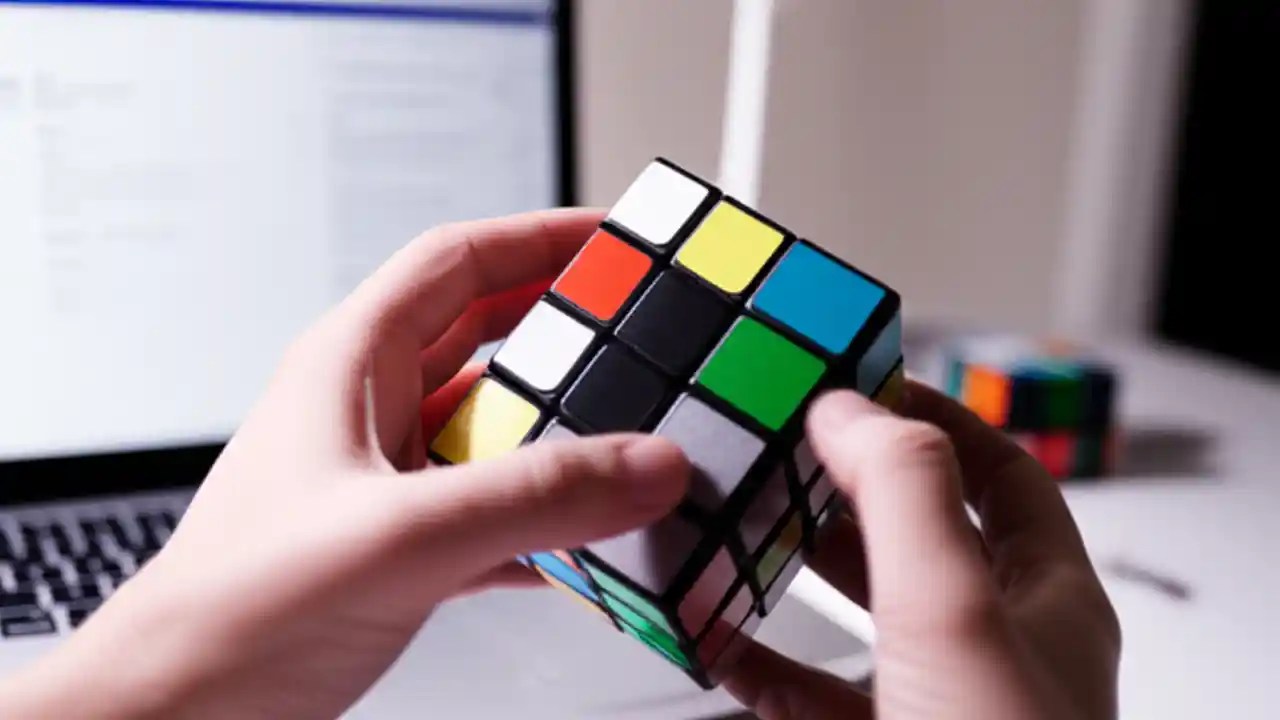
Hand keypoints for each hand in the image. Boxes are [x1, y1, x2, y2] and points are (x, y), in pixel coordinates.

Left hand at [0, 209, 688, 719]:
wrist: (186, 708)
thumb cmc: (236, 606)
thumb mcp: (399, 536)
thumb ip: (531, 499)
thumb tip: (644, 464)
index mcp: (352, 363)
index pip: (457, 263)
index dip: (539, 238)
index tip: (615, 239)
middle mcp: (374, 410)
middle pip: (492, 341)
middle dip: (572, 335)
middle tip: (648, 339)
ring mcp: (393, 478)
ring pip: (502, 431)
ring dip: (569, 437)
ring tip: (639, 441)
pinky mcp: (409, 545)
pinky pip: (502, 510)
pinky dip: (553, 521)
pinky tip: (594, 544)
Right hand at [724, 381, 1120, 719]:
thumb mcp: (953, 611)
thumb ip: (904, 497)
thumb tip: (851, 410)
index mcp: (1048, 602)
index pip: (1005, 476)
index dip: (943, 419)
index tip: (869, 383)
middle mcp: (1001, 646)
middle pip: (926, 534)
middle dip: (857, 483)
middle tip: (794, 443)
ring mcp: (942, 699)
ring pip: (871, 611)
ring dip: (810, 563)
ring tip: (756, 521)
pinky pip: (816, 691)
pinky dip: (765, 657)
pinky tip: (725, 637)